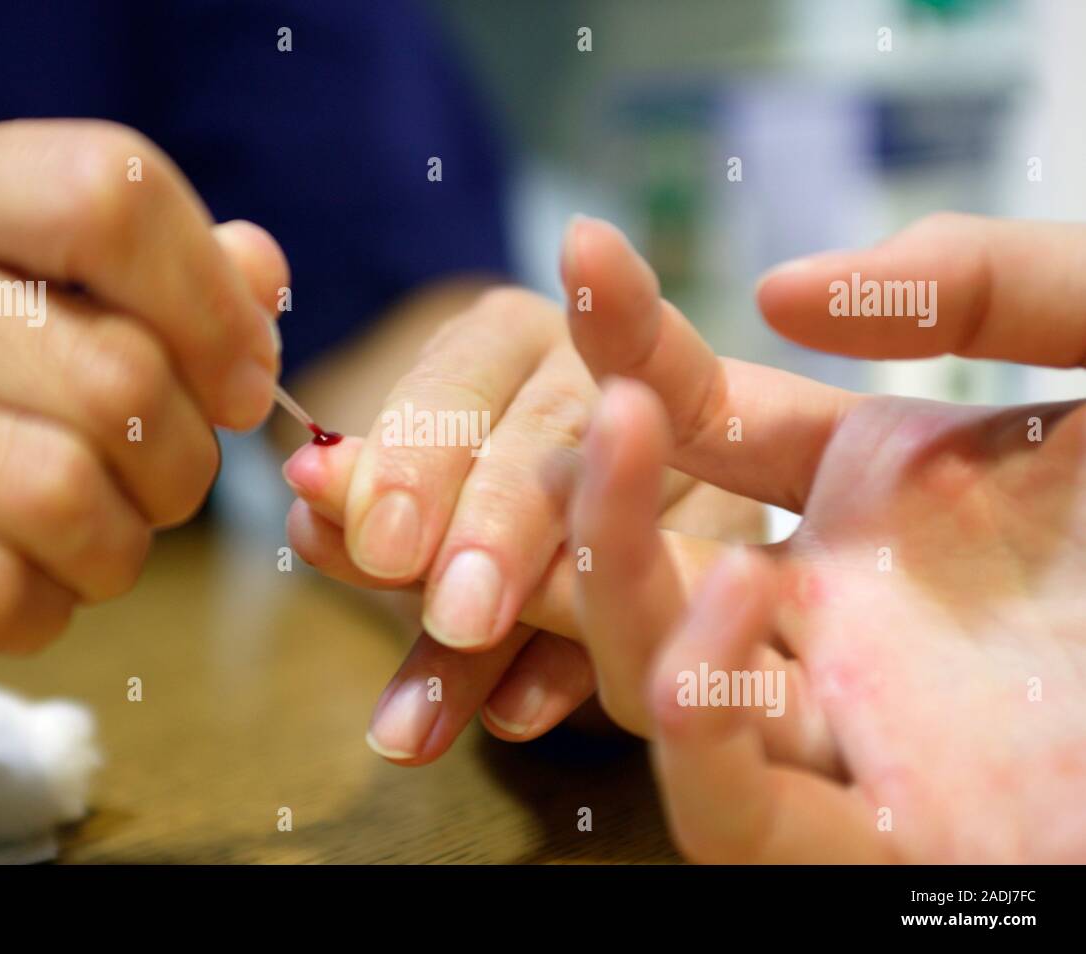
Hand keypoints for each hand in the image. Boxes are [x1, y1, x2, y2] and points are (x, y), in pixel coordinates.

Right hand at [0, 121, 283, 655]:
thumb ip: (127, 265)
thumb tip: (258, 274)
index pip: (107, 194)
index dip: (217, 307)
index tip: (241, 382)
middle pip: (114, 374)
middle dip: (183, 458)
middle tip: (161, 482)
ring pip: (59, 492)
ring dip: (117, 543)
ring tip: (88, 537)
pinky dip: (41, 607)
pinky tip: (15, 583)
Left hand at [283, 286, 763, 763]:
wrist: (566, 487)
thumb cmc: (462, 469)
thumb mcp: (412, 478)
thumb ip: (373, 508)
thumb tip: (315, 526)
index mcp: (508, 337)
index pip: (459, 386)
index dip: (417, 463)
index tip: (383, 547)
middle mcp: (591, 376)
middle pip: (547, 448)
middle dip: (495, 535)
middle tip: (457, 619)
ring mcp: (668, 454)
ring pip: (599, 534)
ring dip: (524, 629)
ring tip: (432, 718)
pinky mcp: (720, 527)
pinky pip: (649, 602)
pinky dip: (568, 668)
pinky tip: (512, 716)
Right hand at [569, 213, 1085, 862]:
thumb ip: (989, 279)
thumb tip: (780, 289)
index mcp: (876, 494)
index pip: (707, 421)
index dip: (634, 337)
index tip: (588, 248)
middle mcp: (835, 609)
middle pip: (642, 561)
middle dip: (592, 487)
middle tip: (608, 413)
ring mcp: (851, 724)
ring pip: (651, 680)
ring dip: (610, 590)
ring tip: (632, 480)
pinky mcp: (884, 841)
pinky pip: (734, 819)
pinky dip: (696, 741)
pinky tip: (710, 641)